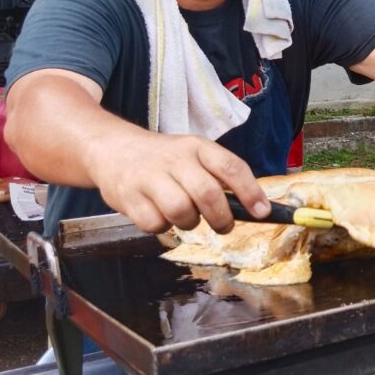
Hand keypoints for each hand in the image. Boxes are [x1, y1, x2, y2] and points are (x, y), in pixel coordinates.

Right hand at [86, 132, 268, 233]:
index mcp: (197, 147)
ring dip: (189, 222)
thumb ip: (219, 177)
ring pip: (181, 211)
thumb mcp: (194, 155)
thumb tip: (253, 207)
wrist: (112, 148)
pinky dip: (162, 227)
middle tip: (224, 225)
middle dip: (222, 218)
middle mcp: (175, 159)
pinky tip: (159, 215)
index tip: (263, 212)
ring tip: (186, 216)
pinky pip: (154, 224)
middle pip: (207, 194)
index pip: (231, 167)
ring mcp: (149, 177)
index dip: (250, 192)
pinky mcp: (127, 196)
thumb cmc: (164, 159)